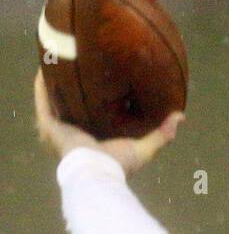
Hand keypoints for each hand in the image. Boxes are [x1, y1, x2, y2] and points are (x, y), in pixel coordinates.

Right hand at [34, 68, 183, 174]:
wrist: (97, 173)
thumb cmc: (119, 165)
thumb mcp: (144, 148)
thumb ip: (161, 134)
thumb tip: (181, 116)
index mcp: (91, 139)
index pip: (90, 115)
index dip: (95, 99)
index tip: (103, 79)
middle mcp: (72, 133)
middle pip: (69, 106)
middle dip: (71, 87)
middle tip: (77, 64)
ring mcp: (57, 129)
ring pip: (53, 100)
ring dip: (54, 82)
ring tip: (58, 60)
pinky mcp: (48, 124)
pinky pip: (42, 99)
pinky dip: (43, 84)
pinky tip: (45, 66)